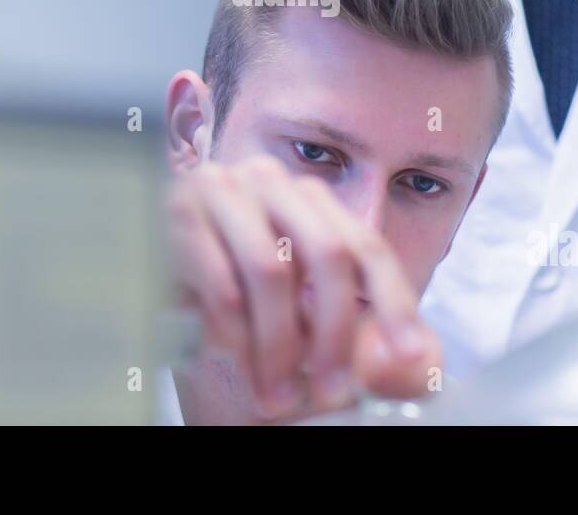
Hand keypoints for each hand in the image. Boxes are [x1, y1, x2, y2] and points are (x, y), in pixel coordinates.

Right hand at [166, 154, 434, 418]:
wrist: (163, 307)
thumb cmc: (246, 315)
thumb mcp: (313, 329)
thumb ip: (370, 346)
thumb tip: (414, 367)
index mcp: (313, 200)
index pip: (367, 246)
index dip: (394, 303)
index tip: (411, 358)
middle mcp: (271, 181)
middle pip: (328, 252)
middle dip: (335, 333)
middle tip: (332, 391)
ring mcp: (222, 190)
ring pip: (270, 272)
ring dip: (278, 346)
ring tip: (277, 395)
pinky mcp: (178, 215)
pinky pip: (219, 285)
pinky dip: (235, 336)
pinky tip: (237, 361)